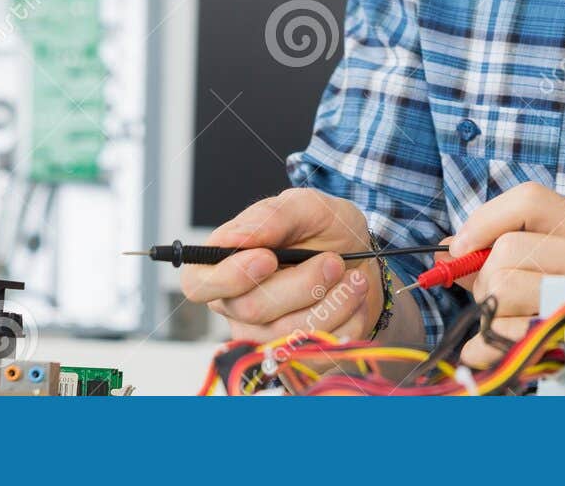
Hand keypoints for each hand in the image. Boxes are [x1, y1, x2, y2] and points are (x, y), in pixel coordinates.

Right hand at [179, 187, 379, 342]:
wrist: (365, 259)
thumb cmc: (326, 230)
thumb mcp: (306, 207)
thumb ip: (272, 217)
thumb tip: (235, 237)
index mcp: (224, 265)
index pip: (199, 284)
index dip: (229, 276)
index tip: (267, 258)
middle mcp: (236, 306)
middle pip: (252, 310)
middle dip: (302, 284)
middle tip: (332, 262)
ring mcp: (264, 337)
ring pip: (288, 334)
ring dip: (333, 302)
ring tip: (352, 277)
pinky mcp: (297, 357)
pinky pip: (320, 350)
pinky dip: (347, 321)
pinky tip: (353, 299)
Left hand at [448, 182, 564, 367]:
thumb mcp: (548, 265)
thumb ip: (495, 253)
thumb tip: (446, 256)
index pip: (529, 200)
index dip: (484, 220)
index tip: (461, 246)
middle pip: (508, 249)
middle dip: (487, 278)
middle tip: (501, 299)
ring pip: (503, 288)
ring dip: (490, 311)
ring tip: (510, 321)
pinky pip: (505, 333)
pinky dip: (484, 345)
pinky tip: (488, 348)